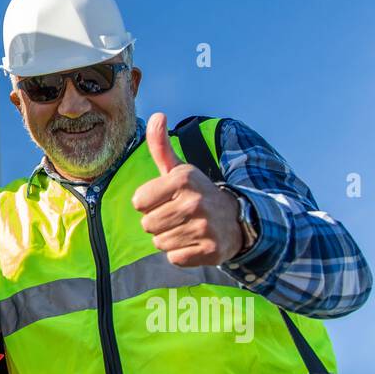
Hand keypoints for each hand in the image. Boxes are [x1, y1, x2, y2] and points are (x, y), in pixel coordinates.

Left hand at [131, 112, 244, 267]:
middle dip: (158, 223)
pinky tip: (195, 242)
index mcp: (183, 178)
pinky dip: (181, 254)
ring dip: (169, 239)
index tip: (167, 199)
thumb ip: (161, 145)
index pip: (138, 202)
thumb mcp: (179, 168)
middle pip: (147, 225)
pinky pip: (174, 258)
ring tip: (187, 228)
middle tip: (178, 216)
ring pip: (159, 243)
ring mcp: (204, 227)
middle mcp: (194, 201)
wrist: (236, 219)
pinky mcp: (210, 250)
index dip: (149, 203)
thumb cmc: (196, 193)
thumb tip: (156, 115)